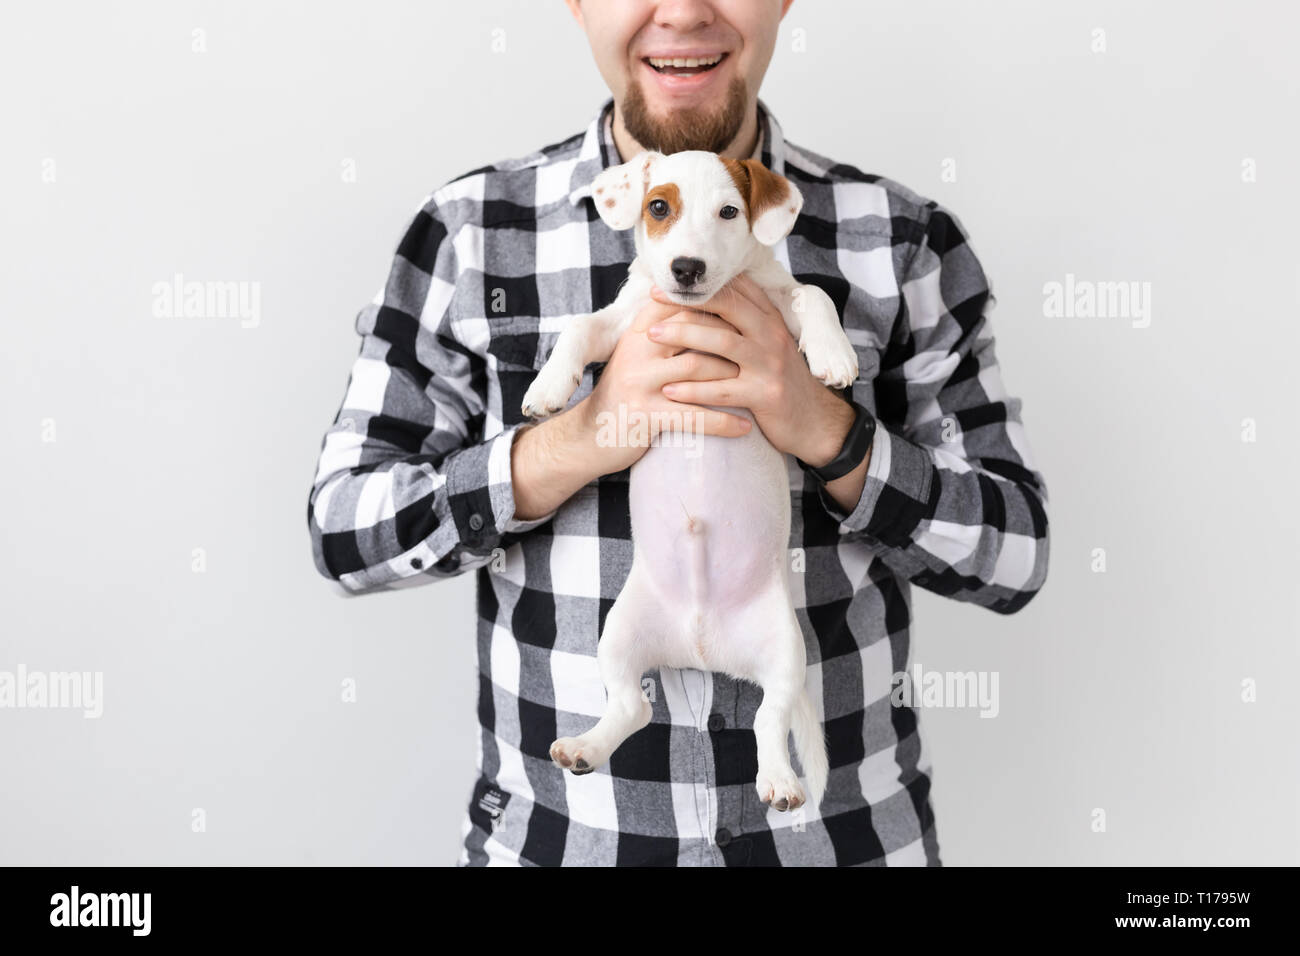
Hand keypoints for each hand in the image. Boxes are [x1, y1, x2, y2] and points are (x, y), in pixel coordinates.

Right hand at [577, 296, 753, 474]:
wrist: (590, 435)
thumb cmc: (627, 392)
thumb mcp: (638, 354)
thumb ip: (665, 330)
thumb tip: (708, 306)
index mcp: (638, 330)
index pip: (682, 304)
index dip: (718, 306)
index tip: (748, 313)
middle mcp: (637, 350)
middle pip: (694, 329)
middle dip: (732, 337)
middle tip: (764, 347)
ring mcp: (640, 382)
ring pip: (699, 368)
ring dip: (734, 377)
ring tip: (760, 384)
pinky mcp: (646, 415)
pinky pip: (694, 416)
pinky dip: (723, 422)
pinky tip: (745, 427)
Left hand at [647, 275, 855, 466]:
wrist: (814, 422)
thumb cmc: (779, 382)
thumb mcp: (768, 346)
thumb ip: (744, 324)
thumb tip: (708, 302)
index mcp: (770, 320)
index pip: (734, 291)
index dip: (699, 286)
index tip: (667, 285)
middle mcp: (771, 336)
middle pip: (726, 308)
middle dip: (686, 304)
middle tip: (652, 302)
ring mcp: (770, 364)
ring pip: (722, 342)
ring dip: (683, 336)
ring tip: (651, 337)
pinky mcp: (766, 395)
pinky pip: (723, 389)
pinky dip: (693, 390)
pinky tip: (668, 391)